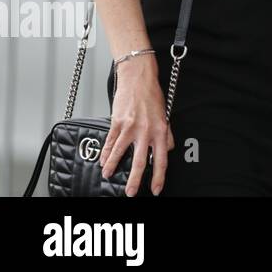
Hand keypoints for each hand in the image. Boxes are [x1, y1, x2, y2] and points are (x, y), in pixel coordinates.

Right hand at [102, 53, 173, 195]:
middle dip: (134, 180)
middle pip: (140, 161)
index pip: (162, 159)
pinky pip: (110, 142)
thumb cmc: (152, 95)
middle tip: (130, 192)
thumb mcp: (165, 115)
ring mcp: (130, 127)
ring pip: (121, 153)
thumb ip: (167, 134)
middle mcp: (146, 131)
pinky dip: (106, 154)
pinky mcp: (117, 123)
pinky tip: (102, 161)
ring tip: (108, 176)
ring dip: (113, 167)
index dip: (158, 176)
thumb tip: (169, 148)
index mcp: (161, 131)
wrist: (138, 79)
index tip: (155, 189)